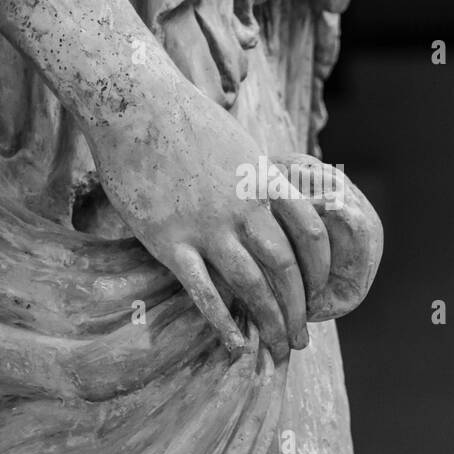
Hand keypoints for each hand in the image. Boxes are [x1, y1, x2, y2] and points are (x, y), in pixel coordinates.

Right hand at [89, 79, 330, 360]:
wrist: (133, 104)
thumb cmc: (181, 118)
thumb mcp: (236, 142)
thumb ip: (255, 176)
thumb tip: (271, 198)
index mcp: (264, 180)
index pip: (311, 234)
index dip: (320, 269)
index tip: (319, 294)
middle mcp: (244, 207)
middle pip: (286, 269)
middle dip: (298, 310)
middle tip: (301, 340)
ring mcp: (207, 226)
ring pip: (253, 286)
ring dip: (271, 322)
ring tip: (279, 349)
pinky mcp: (170, 241)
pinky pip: (204, 292)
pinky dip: (225, 323)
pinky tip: (236, 345)